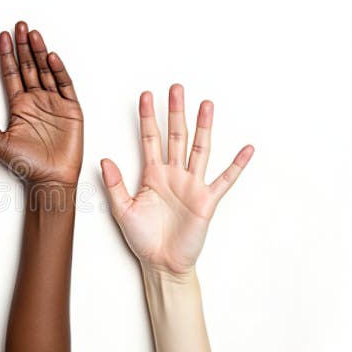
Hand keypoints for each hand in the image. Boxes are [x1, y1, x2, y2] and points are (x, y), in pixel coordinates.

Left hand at [0, 21, 82, 186]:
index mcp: (19, 105)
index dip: (8, 55)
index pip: (11, 73)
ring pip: (46, 71)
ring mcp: (54, 103)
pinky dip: (58, 71)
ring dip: (39, 53)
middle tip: (19, 25)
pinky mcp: (70, 109)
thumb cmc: (25, 165)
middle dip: (24, 46)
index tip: (2, 36)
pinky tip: (51, 58)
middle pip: (29, 67)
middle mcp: (36, 100)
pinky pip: (65, 85)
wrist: (49, 179)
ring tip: (33, 34)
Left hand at [101, 85, 253, 274]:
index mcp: (153, 175)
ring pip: (199, 150)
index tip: (145, 96)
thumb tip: (104, 160)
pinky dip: (236, 165)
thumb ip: (114, 185)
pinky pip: (224, 180)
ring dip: (203, 127)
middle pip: (176, 136)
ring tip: (206, 104)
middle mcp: (173, 175)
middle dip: (175, 112)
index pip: (150, 139)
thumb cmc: (143, 239)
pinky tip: (247, 148)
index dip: (147, 118)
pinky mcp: (206, 201)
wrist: (161, 264)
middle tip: (176, 87)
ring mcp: (191, 186)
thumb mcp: (122, 210)